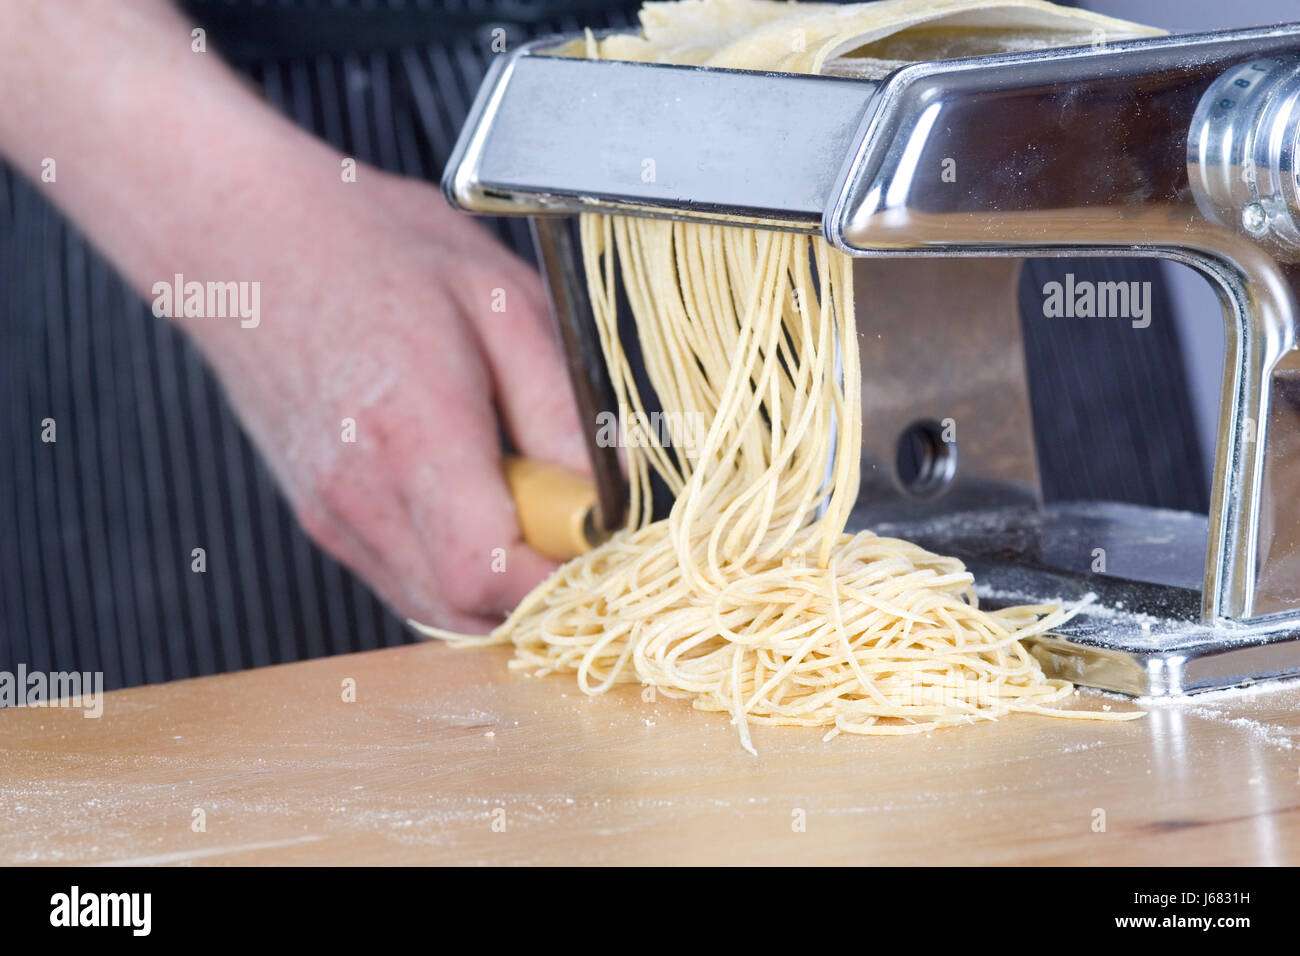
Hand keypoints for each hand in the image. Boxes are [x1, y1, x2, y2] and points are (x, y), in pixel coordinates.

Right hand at [189, 166, 587, 631]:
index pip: (488, 571)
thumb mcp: (504, 302)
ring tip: (524, 500)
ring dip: (501, 582)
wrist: (245, 236)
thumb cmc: (376, 249)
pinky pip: (408, 582)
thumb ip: (563, 408)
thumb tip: (616, 489)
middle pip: (470, 611)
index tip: (603, 541)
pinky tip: (478, 502)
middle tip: (571, 517)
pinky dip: (459, 569)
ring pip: (440, 609)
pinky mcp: (323, 520)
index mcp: (412, 430)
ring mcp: (333, 515)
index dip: (561, 579)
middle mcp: (360, 493)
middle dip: (541, 586)